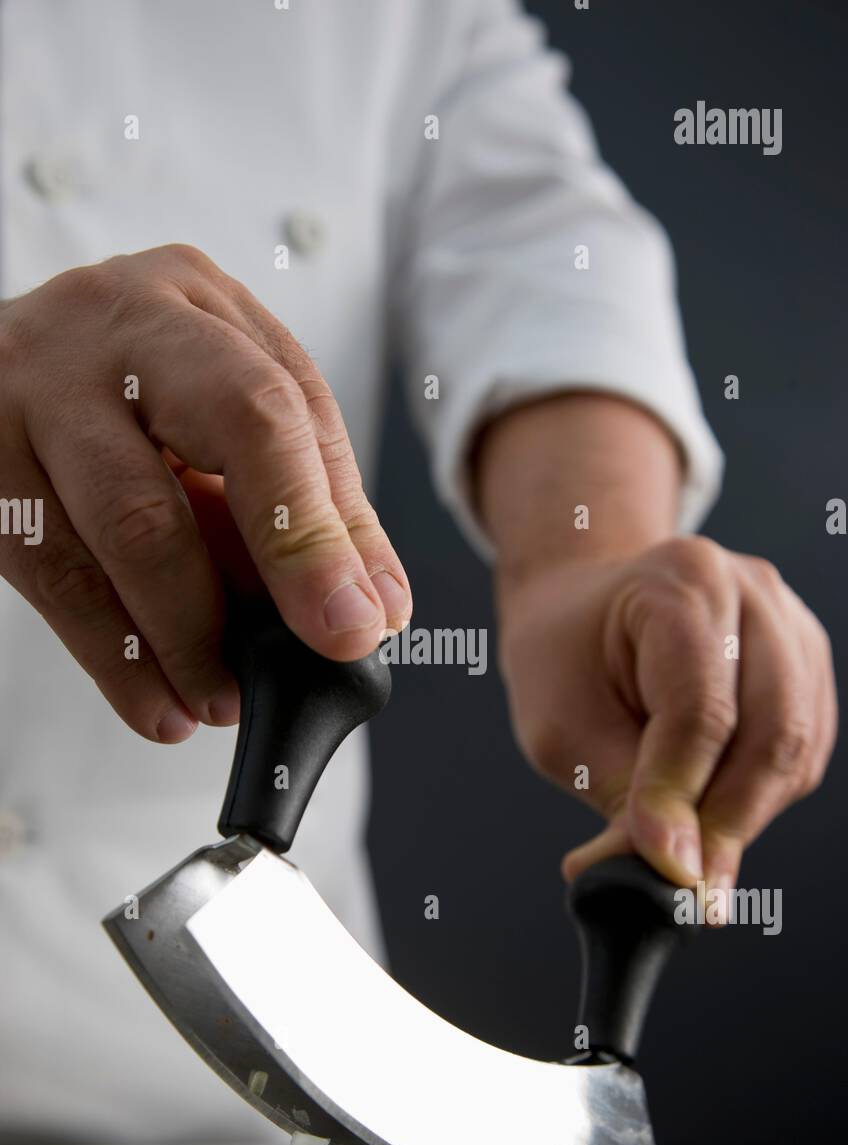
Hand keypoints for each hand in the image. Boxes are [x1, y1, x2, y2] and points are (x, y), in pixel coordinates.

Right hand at [0, 245, 410, 741]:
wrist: (2, 374)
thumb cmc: (133, 394)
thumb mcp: (226, 414)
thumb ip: (308, 502)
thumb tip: (373, 606)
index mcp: (197, 304)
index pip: (275, 412)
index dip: (319, 530)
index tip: (355, 625)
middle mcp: (111, 328)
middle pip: (214, 442)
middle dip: (271, 570)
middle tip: (300, 662)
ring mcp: (31, 393)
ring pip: (125, 529)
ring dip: (185, 640)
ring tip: (221, 701)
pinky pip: (54, 577)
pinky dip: (116, 655)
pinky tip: (156, 699)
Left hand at [496, 537, 836, 898]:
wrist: (582, 604)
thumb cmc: (565, 656)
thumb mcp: (561, 728)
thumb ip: (620, 800)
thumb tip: (666, 876)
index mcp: (680, 583)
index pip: (701, 710)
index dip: (685, 799)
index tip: (669, 870)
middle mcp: (752, 592)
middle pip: (769, 730)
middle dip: (728, 824)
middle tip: (689, 890)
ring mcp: (790, 625)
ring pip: (795, 750)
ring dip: (744, 817)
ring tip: (687, 855)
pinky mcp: (806, 666)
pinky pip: (802, 751)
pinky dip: (760, 798)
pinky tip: (712, 815)